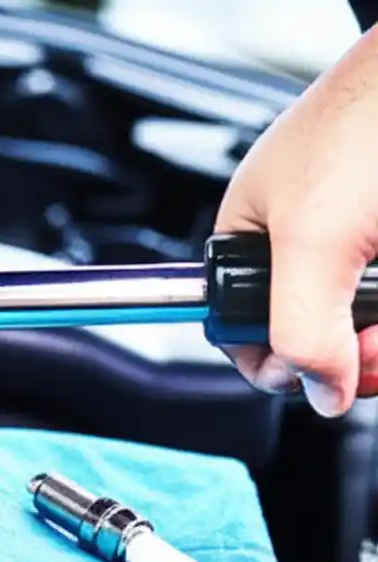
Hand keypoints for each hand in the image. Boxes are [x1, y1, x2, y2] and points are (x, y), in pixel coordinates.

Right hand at [215, 27, 377, 416]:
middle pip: (319, 343)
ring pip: (369, 337)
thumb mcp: (311, 239)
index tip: (317, 370)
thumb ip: (300, 326)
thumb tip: (317, 393)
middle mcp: (307, 250)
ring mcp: (362, 251)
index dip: (279, 364)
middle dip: (354, 354)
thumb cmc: (366, 123)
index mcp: (251, 243)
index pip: (242, 334)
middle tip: (375, 340)